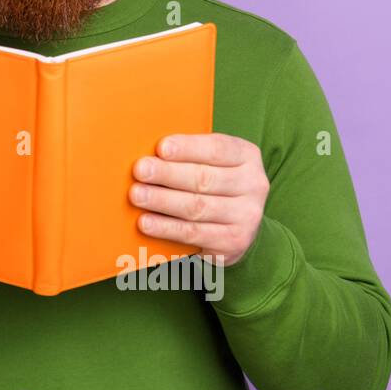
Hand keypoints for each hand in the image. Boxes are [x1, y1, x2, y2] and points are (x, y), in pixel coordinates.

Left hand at [129, 133, 268, 266]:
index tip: (161, 147)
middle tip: (140, 170)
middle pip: (204, 179)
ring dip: (163, 201)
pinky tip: (145, 222)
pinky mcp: (234, 242)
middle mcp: (253, 185)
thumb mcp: (212, 162)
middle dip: (168, 174)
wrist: (238, 225)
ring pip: (197, 207)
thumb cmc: (214, 183)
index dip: (188, 148)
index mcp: (247, 156)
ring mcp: (247, 216)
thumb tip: (147, 149)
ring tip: (137, 195)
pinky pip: (194, 233)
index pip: (217, 149)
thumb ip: (188, 154)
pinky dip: (166, 228)